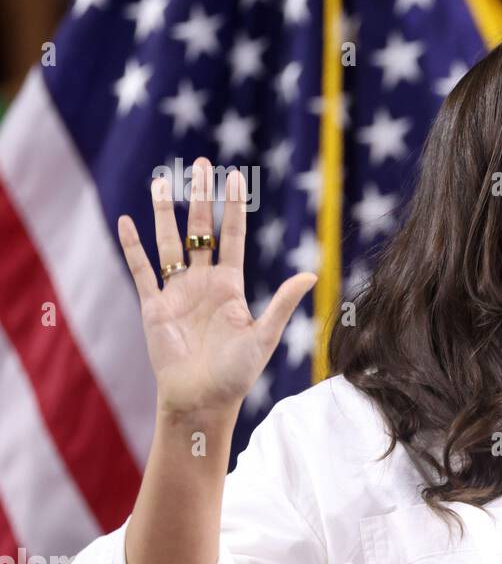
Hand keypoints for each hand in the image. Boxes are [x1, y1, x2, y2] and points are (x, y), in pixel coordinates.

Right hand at [116, 157, 316, 416]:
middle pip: (200, 230)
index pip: (232, 236)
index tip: (237, 176)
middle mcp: (204, 283)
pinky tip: (127, 221)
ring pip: (169, 243)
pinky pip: (142, 271)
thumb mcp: (264, 335)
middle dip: (200, 197)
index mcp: (231, 286)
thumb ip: (282, 302)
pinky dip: (133, 247)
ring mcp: (177, 293)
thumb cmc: (237, 373)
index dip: (233, 206)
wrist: (202, 399)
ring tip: (162, 180)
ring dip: (165, 213)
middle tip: (200, 164)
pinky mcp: (154, 307)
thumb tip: (311, 274)